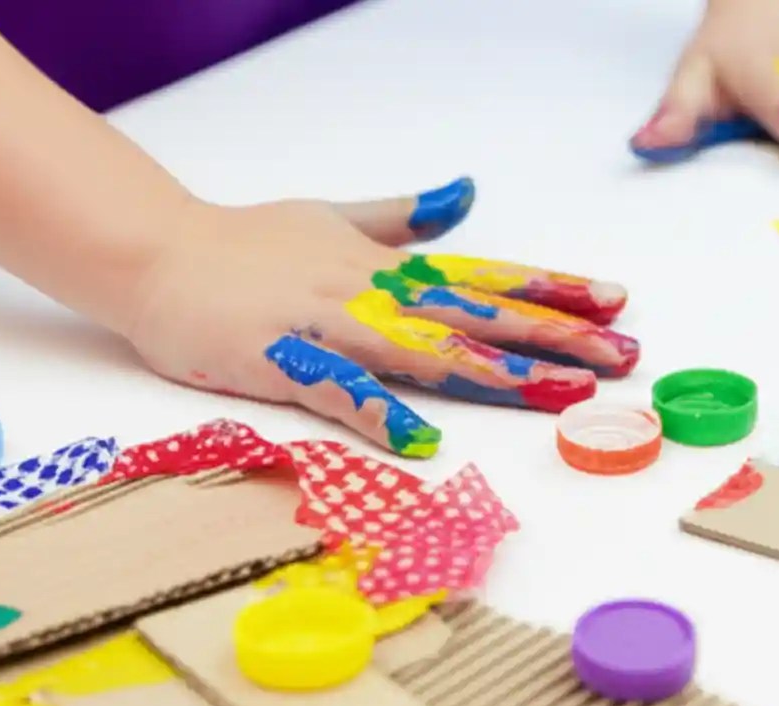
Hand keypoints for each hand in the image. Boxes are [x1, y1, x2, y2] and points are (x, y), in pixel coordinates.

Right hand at [126, 179, 639, 457]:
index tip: (614, 302)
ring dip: (489, 370)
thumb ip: (401, 217)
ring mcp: (324, 321)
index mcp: (384, 265)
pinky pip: (334, 387)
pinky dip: (377, 409)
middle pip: (470, 315)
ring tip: (555, 395)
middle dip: (549, 339)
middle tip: (620, 359)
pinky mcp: (278, 357)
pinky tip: (421, 437)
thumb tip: (464, 195)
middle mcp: (368, 289)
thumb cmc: (245, 241)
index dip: (549, 291)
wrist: (157, 252)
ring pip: (418, 347)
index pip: (481, 277)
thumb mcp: (332, 217)